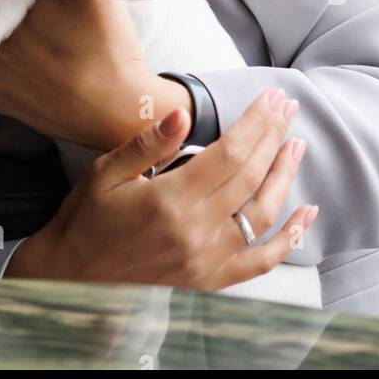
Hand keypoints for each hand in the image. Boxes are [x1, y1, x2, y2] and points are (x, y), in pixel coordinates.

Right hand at [6, 90, 318, 286]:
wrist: (72, 278)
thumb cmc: (86, 220)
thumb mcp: (105, 173)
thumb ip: (147, 144)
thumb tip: (183, 113)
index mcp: (170, 200)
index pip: (230, 153)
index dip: (256, 122)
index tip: (272, 98)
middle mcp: (196, 232)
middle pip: (251, 176)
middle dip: (274, 137)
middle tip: (288, 108)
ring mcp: (207, 260)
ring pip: (263, 214)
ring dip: (284, 176)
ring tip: (296, 146)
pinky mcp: (210, 280)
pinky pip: (261, 260)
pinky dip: (289, 238)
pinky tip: (306, 214)